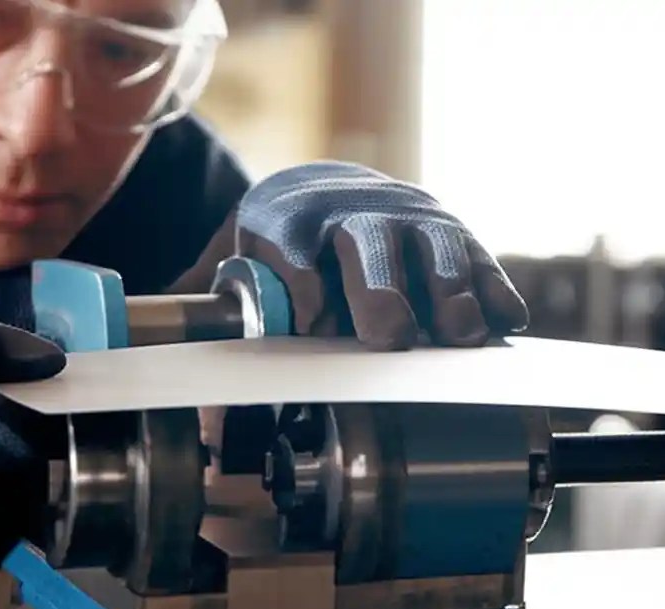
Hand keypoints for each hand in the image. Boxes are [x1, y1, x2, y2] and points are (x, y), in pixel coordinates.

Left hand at [183, 160, 529, 349]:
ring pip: (433, 246)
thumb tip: (160, 363)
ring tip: (462, 335)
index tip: (310, 323)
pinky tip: (504, 322)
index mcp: (288, 215)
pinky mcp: (453, 231)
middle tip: (391, 338)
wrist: (335, 189)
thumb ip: (210, 303)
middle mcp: (354, 209)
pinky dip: (492, 288)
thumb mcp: (240, 257)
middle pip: (369, 241)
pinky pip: (478, 257)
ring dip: (450, 291)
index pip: (291, 241)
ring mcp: (409, 216)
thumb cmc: (282, 243)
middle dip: (379, 289)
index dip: (301, 281)